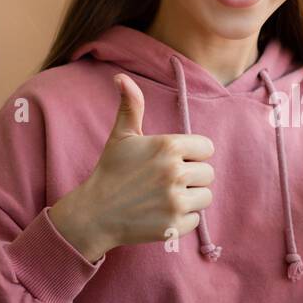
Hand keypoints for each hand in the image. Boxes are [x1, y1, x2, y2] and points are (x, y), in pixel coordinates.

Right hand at [50, 73, 213, 260]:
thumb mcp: (121, 136)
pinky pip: (196, 220)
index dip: (192, 155)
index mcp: (168, 146)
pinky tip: (160, 214)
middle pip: (208, 174)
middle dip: (191, 177)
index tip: (174, 161)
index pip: (207, 149)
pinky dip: (182, 219)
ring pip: (205, 197)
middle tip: (165, 182)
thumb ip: (131, 106)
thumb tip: (121, 77)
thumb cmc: (111, 171)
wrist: (94, 214)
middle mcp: (175, 172)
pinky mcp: (174, 226)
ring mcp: (175, 201)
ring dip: (190, 198)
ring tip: (165, 197)